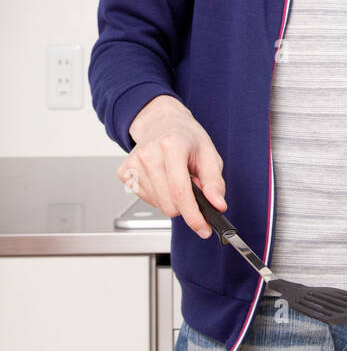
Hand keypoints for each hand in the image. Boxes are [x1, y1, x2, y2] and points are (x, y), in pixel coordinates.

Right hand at [119, 95, 226, 238]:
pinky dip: (159, 196)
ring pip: (158, 205)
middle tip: (191, 187)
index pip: (181, 192)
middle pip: (169, 204)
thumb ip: (214, 181)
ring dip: (171, 200)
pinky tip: (162, 179)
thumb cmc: (185, 137)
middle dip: (185, 205)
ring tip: (176, 178)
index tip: (203, 228)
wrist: (161, 122)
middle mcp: (149, 154)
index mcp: (172, 146)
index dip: (193, 216)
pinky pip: (146, 200)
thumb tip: (217, 204)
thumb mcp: (208, 153)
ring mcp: (134, 164)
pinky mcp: (124, 173)